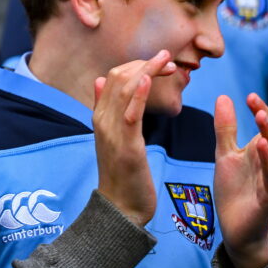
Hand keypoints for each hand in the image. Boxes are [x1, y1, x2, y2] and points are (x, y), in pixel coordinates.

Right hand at [92, 50, 176, 225]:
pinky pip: (131, 114)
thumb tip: (99, 81)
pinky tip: (149, 79)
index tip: (161, 63)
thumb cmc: (123, 174)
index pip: (113, 77)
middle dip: (145, 64)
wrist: (121, 208)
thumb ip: (106, 109)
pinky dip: (139, 94)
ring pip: (125, 90)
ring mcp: (112, 132)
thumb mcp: (113, 137)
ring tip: (166, 62)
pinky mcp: (127, 146)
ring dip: (147, 71)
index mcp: (100, 116)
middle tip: (169, 59)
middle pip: (118, 78)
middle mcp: (102, 119)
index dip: (137, 65)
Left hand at [214, 93, 267, 267]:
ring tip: (261, 115)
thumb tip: (224, 97)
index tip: (256, 93)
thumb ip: (225, 128)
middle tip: (254, 99)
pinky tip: (260, 146)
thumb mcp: (225, 154)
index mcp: (264, 154)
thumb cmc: (234, 191)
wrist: (235, 228)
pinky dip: (267, 162)